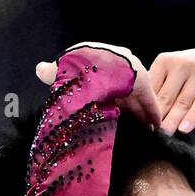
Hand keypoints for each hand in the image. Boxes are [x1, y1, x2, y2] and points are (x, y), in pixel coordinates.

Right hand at [35, 41, 161, 127]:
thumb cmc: (71, 68)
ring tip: (145, 132)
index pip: (109, 84)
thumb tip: (39, 69)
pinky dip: (151, 113)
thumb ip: (53, 73)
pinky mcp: (141, 81)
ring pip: (137, 98)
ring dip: (141, 115)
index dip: (111, 99)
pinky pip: (148, 101)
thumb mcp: (60, 71)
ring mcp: (131, 73)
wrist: (88, 63)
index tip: (114, 114)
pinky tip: (155, 126)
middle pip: (125, 93)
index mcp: (100, 63)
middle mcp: (118, 66)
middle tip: (134, 129)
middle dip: (129, 111)